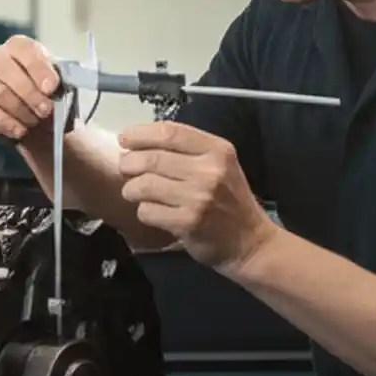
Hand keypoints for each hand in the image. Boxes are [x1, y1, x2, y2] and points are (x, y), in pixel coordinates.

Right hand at [0, 35, 59, 141]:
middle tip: (46, 111)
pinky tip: (20, 131)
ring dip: (20, 111)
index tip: (51, 88)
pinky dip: (6, 123)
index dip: (38, 68)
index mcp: (18, 47)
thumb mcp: (58, 87)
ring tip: (35, 122)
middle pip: (8, 70)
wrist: (33, 119)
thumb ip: (58, 86)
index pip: (24, 49)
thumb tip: (55, 93)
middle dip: (30, 94)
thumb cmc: (46, 95)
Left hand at [118, 121, 277, 272]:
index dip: (140, 133)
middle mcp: (210, 171)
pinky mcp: (188, 223)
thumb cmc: (229, 201)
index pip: (170, 132)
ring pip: (145, 185)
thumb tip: (138, 142)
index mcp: (218, 150)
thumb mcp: (220, 165)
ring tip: (134, 191)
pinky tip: (152, 212)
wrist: (250, 243)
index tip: (124, 138)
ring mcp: (199, 198)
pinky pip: (148, 211)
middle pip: (152, 158)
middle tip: (125, 168)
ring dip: (131, 188)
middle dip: (129, 162)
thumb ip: (186, 150)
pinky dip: (143, 211)